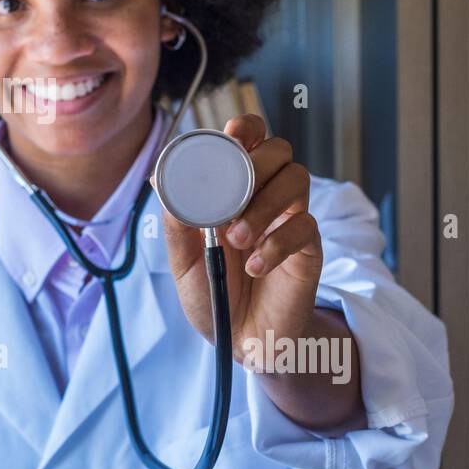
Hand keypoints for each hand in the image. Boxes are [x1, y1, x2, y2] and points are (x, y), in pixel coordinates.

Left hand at [154, 114, 323, 366]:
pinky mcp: (308, 248)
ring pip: (297, 180)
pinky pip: (305, 226)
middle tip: (233, 196)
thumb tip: (160, 179)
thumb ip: (177, 221)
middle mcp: (265, 197)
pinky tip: (255, 267)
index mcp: (233, 189)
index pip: (250, 141)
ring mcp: (289, 220)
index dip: (247, 128)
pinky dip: (276, 243)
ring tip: (237, 238)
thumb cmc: (213, 293)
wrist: (240, 340)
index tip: (233, 133)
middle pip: (278, 152)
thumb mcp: (183, 260)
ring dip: (264, 205)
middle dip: (256, 165)